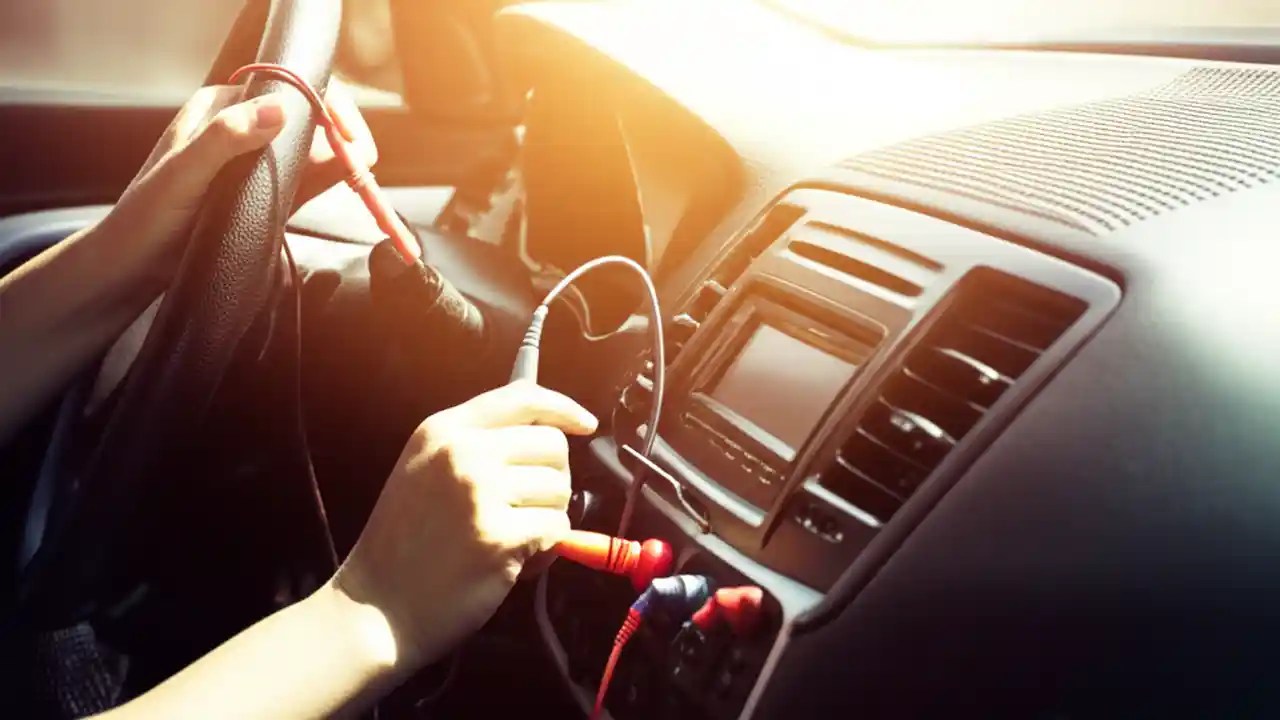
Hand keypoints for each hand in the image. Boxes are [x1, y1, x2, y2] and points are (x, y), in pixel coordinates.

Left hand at [99, 80, 375, 290]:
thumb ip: (224, 139)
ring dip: (339, 156)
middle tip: (361, 161)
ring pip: (310, 146)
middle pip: (305, 115)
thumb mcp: (182, 174)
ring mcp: (254, 162)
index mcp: (219, 109)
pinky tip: (346, 183)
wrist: (134, 268)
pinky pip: (305, 178)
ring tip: (360, 174)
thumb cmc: (146, 218)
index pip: (283, 88)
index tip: (347, 134)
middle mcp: (240, 129)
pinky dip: (330, 178)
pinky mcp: (264, 193)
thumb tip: (278, 111)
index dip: (323, 104)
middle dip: (339, 132)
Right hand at [330, 382, 597, 672]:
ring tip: (512, 539)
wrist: (375, 610)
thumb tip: (546, 433)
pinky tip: (515, 563)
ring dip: (548, 518)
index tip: (584, 423)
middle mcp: (462, 453)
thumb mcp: (423, 470)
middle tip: (527, 508)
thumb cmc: (404, 545)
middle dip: (553, 478)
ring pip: (560, 489)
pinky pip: (557, 529)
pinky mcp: (499, 538)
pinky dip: (546, 550)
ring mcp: (480, 494)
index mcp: (443, 431)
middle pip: (552, 444)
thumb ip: (475, 444)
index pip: (523, 397)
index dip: (562, 409)